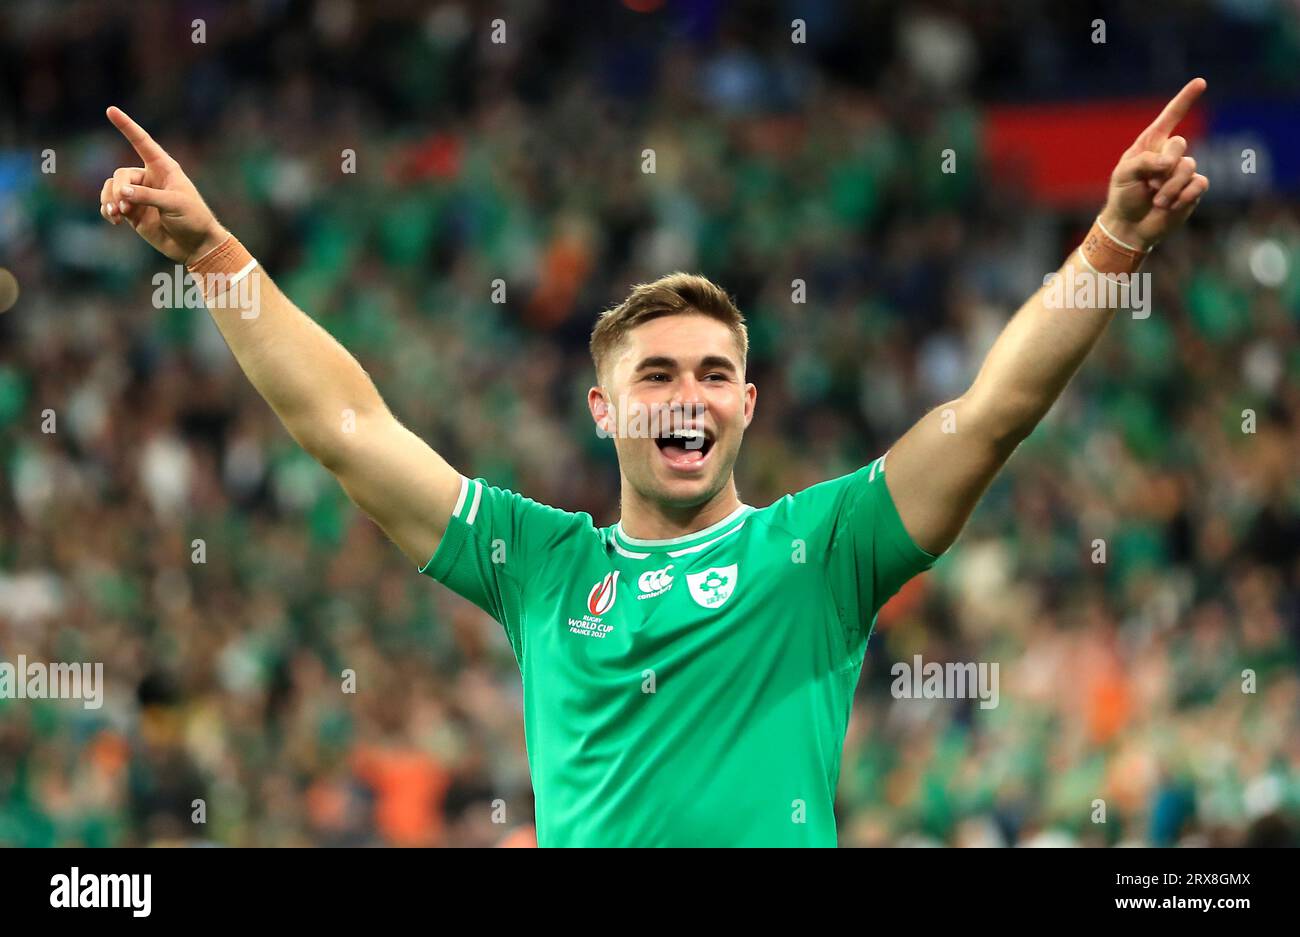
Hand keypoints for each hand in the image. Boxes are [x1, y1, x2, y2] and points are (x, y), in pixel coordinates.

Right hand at [99, 106, 227, 264]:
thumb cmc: (193, 219)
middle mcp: (149, 178)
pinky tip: (113, 220)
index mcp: (164, 168)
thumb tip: (120, 193)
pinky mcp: (132, 212)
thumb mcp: (174, 204)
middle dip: (119, 189)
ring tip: (117, 214)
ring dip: (110, 199)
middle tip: (125, 207)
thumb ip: (147, 196)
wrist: (196, 245)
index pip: (142, 142)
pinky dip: (108, 210)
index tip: (111, 110)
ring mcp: (139, 195)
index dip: (127, 126)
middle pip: (122, 174)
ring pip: (113, 188)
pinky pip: (111, 204)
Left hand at [1101, 77, 1209, 250]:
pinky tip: (1169, 206)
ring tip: (1156, 201)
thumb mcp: (1123, 174)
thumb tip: (1171, 162)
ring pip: (1188, 168)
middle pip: (1180, 144)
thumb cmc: (1123, 197)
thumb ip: (1144, 161)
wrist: (1130, 227)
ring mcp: (1183, 171)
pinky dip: (1182, 196)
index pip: (1170, 117)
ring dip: (1168, 188)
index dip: (1185, 100)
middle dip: (1164, 165)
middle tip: (1150, 183)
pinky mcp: (1193, 189)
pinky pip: (1198, 184)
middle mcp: (1169, 154)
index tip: (1200, 82)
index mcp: (1151, 145)